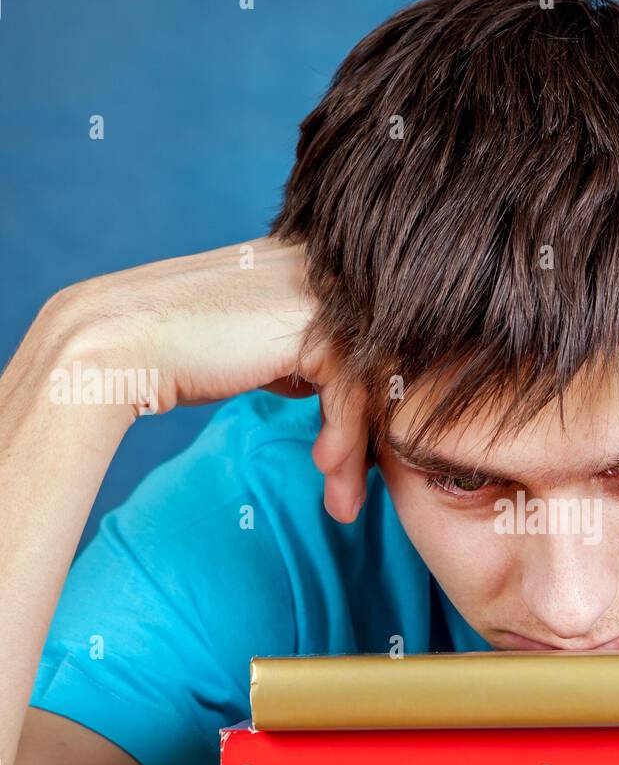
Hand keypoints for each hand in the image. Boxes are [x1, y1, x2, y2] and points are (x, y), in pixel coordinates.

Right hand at [42, 237, 369, 522]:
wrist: (107, 348)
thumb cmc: (162, 356)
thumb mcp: (238, 350)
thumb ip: (279, 353)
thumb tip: (309, 383)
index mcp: (295, 263)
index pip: (352, 340)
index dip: (351, 406)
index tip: (338, 463)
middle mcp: (311, 264)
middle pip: (366, 361)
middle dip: (364, 435)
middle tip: (352, 494)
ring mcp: (313, 289)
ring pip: (363, 379)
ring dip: (355, 448)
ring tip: (343, 502)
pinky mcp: (310, 324)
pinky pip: (348, 389)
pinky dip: (343, 437)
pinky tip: (323, 469)